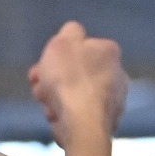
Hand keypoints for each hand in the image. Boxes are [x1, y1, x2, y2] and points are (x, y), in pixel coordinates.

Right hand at [29, 22, 127, 148]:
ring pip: (74, 96)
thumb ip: (70, 31)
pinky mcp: (105, 123)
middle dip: (52, 80)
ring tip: (48, 105)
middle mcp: (117, 74)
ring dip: (55, 99)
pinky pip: (78, 116)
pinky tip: (58, 119)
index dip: (55, 57)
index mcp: (109, 51)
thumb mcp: (63, 43)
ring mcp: (113, 101)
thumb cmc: (70, 81)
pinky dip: (66, 116)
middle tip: (37, 86)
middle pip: (74, 74)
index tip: (40, 67)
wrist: (82, 124)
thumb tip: (74, 31)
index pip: (77, 48)